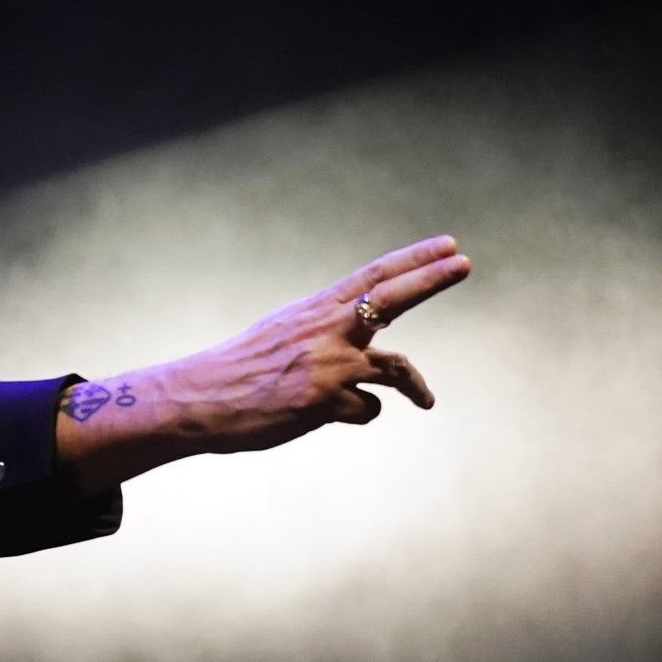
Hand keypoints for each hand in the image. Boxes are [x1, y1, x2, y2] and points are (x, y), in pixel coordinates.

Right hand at [57, 236, 470, 491]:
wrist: (199, 400)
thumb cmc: (238, 370)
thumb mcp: (280, 334)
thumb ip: (322, 331)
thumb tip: (361, 346)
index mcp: (313, 310)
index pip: (371, 276)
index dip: (412, 260)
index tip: (447, 246)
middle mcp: (325, 330)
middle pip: (390, 298)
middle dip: (430, 279)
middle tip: (463, 264)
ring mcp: (327, 365)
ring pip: (395, 367)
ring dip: (416, 384)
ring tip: (427, 400)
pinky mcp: (324, 402)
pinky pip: (366, 409)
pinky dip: (359, 413)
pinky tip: (336, 416)